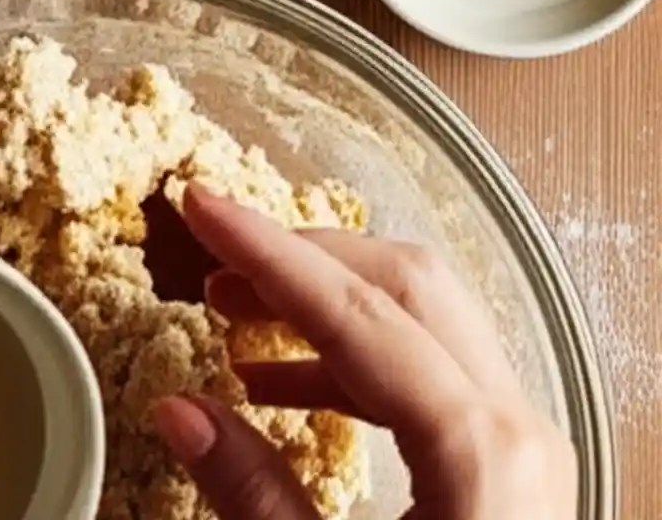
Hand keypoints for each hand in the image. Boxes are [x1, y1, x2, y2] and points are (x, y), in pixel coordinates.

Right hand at [152, 185, 576, 519]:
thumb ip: (253, 495)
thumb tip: (180, 409)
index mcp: (478, 448)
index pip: (356, 309)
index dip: (267, 251)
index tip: (201, 205)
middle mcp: (513, 423)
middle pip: (403, 283)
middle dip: (299, 258)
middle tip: (213, 258)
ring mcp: (516, 438)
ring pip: (418, 317)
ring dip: (320, 304)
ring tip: (233, 317)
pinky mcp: (502, 462)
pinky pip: (423, 372)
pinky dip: (346, 359)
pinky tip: (277, 386)